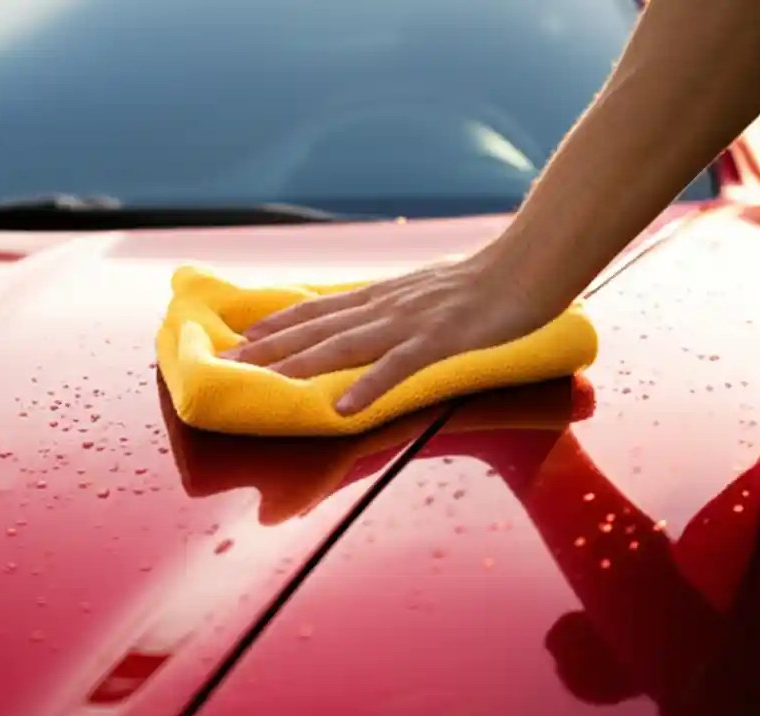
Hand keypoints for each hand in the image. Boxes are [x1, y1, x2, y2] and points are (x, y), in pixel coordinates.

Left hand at [221, 247, 561, 414]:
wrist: (529, 265)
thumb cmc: (483, 285)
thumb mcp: (426, 293)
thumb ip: (393, 308)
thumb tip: (363, 321)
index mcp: (383, 297)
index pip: (317, 310)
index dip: (276, 325)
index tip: (239, 340)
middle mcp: (386, 306)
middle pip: (319, 328)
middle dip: (271, 347)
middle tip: (229, 362)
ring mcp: (412, 322)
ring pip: (345, 345)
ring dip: (300, 363)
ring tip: (263, 379)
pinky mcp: (442, 339)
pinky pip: (398, 367)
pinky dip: (367, 386)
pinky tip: (341, 407)